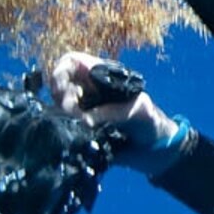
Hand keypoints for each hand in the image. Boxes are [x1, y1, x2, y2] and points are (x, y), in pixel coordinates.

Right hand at [48, 51, 185, 171]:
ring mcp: (82, 111)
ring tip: (78, 126)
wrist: (156, 151)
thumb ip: (113, 112)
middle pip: (59, 85)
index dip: (61, 71)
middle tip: (70, 113)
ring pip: (58, 106)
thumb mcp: (137, 110)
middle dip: (60, 96)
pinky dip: (64, 130)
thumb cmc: (151, 122)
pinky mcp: (80, 131)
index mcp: (101, 76)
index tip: (62, 90)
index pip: (72, 62)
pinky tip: (75, 136)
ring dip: (61, 114)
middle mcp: (87, 91)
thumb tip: (84, 120)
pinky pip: (63, 127)